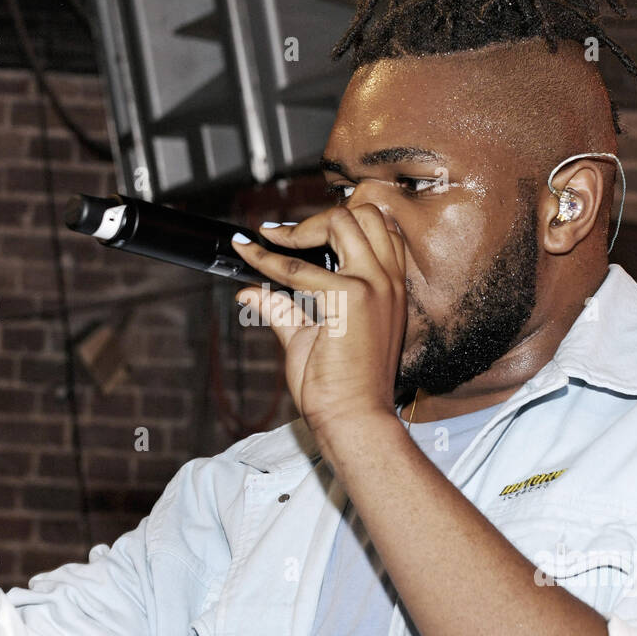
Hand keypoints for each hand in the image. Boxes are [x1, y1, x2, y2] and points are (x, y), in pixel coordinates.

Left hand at [232, 204, 406, 443]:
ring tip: (268, 241)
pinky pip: (297, 268)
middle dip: (319, 218)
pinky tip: (246, 256)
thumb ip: (283, 310)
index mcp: (390, 289)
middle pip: (363, 215)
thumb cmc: (340, 389)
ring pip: (341, 222)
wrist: (353, 420)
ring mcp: (372, 286)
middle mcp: (388, 282)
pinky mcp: (349, 298)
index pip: (378, 231)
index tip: (297, 231)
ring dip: (299, 228)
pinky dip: (265, 259)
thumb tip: (249, 292)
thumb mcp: (309, 338)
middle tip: (283, 236)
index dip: (338, 222)